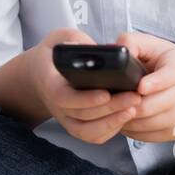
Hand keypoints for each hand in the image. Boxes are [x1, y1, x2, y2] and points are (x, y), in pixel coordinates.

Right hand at [25, 29, 148, 144]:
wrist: (40, 74)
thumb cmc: (54, 55)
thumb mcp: (60, 38)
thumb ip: (76, 41)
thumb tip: (94, 50)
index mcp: (49, 81)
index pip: (63, 97)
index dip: (85, 98)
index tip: (106, 93)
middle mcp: (55, 104)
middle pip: (82, 115)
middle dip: (111, 108)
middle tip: (134, 97)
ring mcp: (65, 118)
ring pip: (87, 130)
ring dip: (113, 122)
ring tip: (134, 108)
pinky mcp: (74, 126)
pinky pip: (92, 137)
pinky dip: (110, 131)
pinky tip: (125, 118)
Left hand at [112, 32, 174, 144]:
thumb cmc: (172, 65)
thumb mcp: (156, 46)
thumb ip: (134, 42)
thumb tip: (116, 48)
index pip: (169, 77)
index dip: (154, 83)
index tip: (140, 87)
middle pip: (150, 106)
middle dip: (127, 105)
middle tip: (110, 100)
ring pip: (147, 124)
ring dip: (126, 119)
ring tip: (113, 110)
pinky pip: (149, 136)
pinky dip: (133, 131)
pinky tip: (124, 120)